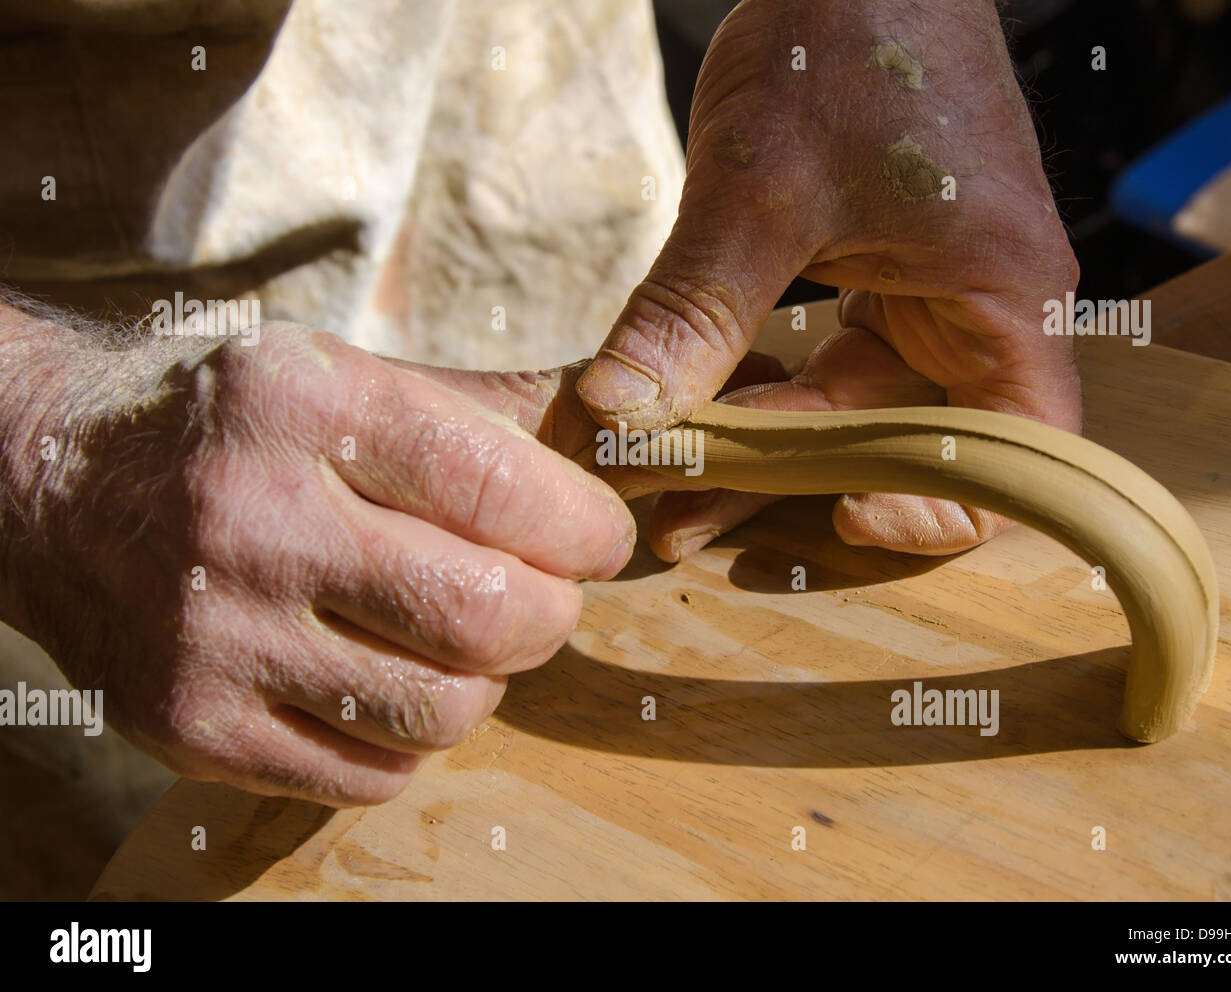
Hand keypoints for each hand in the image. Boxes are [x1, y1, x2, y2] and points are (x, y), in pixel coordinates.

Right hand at [0, 317, 633, 805]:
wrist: (54, 487)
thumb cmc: (229, 426)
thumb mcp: (340, 374)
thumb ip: (474, 415)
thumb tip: (608, 457)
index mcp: (302, 407)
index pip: (495, 485)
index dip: (582, 525)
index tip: (599, 538)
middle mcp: (250, 521)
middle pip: (482, 613)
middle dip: (552, 614)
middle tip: (543, 597)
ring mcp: (213, 636)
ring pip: (440, 709)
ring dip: (486, 682)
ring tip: (457, 641)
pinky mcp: (189, 726)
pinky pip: (371, 774)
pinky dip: (414, 737)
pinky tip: (389, 684)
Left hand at [575, 0, 1081, 559]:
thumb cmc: (845, 37)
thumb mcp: (759, 185)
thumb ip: (692, 308)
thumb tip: (613, 414)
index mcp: (1005, 294)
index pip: (1019, 452)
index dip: (944, 505)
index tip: (843, 511)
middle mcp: (978, 310)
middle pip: (906, 447)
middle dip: (795, 491)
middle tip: (682, 520)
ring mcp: (928, 298)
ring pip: (850, 415)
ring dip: (758, 452)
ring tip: (658, 482)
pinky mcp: (878, 283)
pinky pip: (823, 368)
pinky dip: (757, 395)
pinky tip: (680, 413)